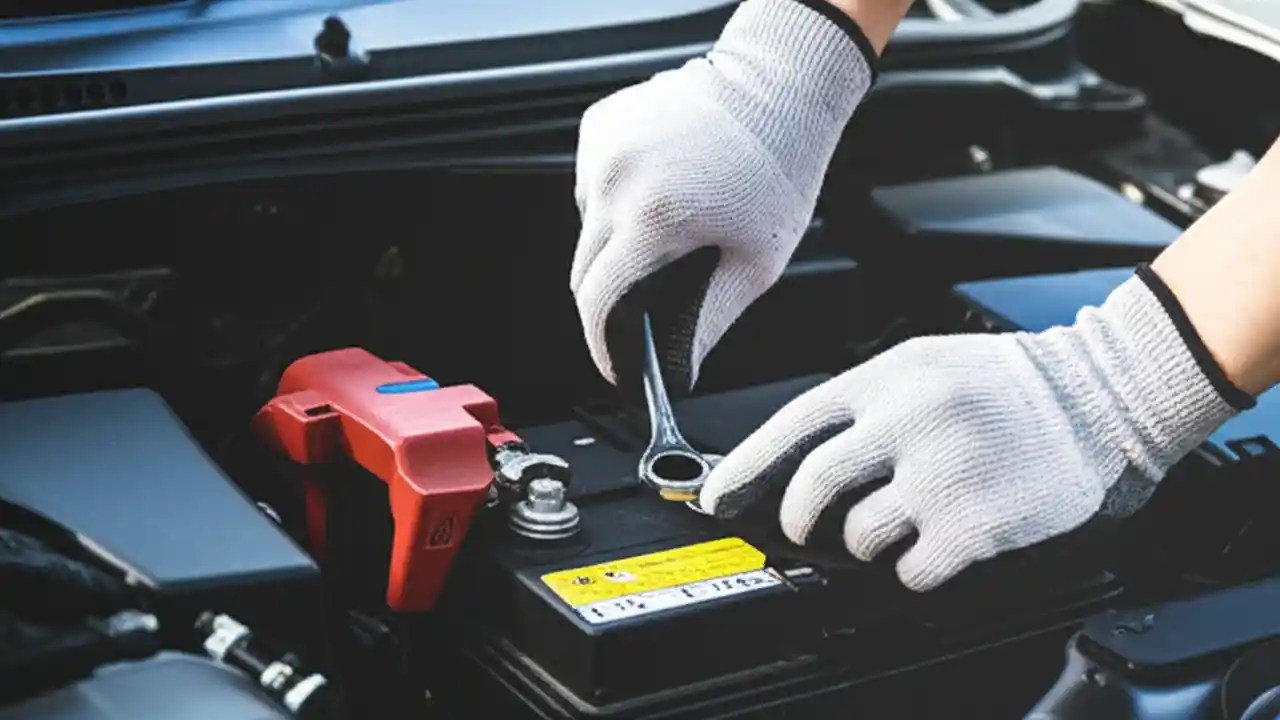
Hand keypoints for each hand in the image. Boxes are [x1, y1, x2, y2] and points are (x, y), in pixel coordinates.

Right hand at [569, 0, 875, 391]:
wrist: (780, 86)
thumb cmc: (779, 170)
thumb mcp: (756, 262)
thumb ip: (708, 323)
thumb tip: (679, 371)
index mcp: (653, 218)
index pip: (599, 301)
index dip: (604, 346)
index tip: (615, 368)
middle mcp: (614, 180)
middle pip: (585, 269)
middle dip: (611, 299)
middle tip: (646, 310)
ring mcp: (601, 148)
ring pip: (587, 227)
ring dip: (614, 243)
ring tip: (669, 230)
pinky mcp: (599, 125)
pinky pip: (592, 184)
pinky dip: (615, 199)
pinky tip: (660, 187)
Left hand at [699, 268, 1248, 590]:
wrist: (1102, 394)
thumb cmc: (1006, 384)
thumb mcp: (922, 366)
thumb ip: (861, 406)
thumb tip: (792, 459)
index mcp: (885, 380)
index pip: (790, 427)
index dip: (742, 469)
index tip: (715, 499)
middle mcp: (906, 423)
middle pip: (811, 489)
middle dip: (798, 519)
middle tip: (807, 527)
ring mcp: (941, 475)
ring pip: (857, 535)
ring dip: (866, 541)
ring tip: (902, 520)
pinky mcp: (975, 525)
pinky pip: (911, 569)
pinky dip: (916, 566)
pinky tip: (941, 540)